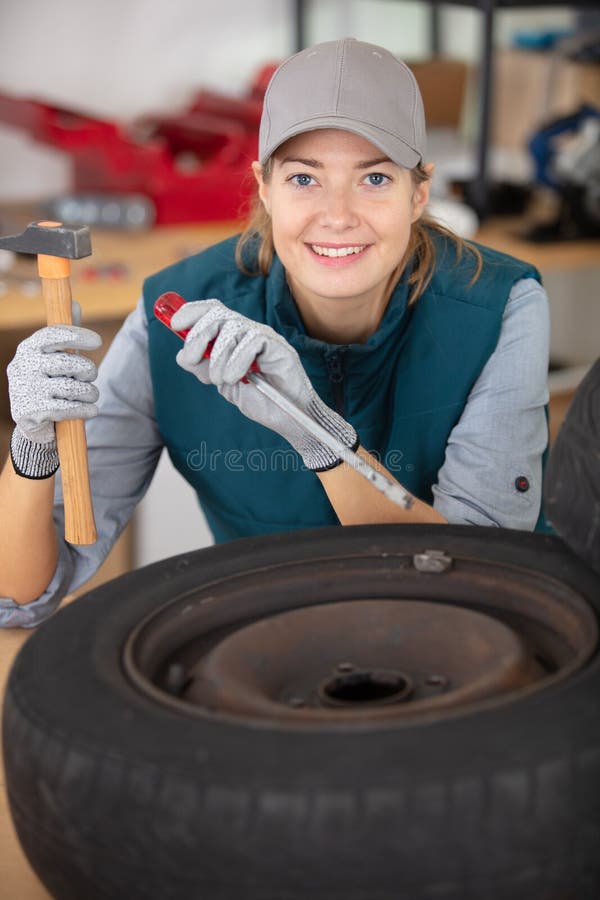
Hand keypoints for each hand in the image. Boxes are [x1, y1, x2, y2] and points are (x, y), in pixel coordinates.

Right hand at [7, 323, 101, 477]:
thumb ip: (65, 335)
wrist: (31, 423)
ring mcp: (26, 389)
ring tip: (92, 395)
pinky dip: (85, 409)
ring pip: (72, 388)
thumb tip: (75, 304)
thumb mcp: (54, 358)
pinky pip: (68, 408)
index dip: (77, 336)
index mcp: (28, 348)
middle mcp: (23, 366)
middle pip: (68, 363)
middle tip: (92, 376)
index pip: (54, 335)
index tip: (97, 341)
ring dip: (90, 393)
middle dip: (88, 370)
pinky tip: (90, 410)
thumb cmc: (48, 383)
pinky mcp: (31, 412)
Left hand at [172, 299, 357, 470]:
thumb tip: (183, 354)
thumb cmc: (259, 399)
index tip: (175, 323)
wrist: (287, 418)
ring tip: (223, 380)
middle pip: (217, 314)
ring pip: (231, 328)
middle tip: (194, 358)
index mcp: (234, 337)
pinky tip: (239, 378)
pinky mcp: (277, 346)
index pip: (211, 310)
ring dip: (218, 357)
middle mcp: (248, 331)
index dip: (191, 311)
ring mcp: (264, 337)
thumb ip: (203, 367)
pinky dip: (237, 362)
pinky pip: (251, 341)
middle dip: (198, 334)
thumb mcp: (223, 383)